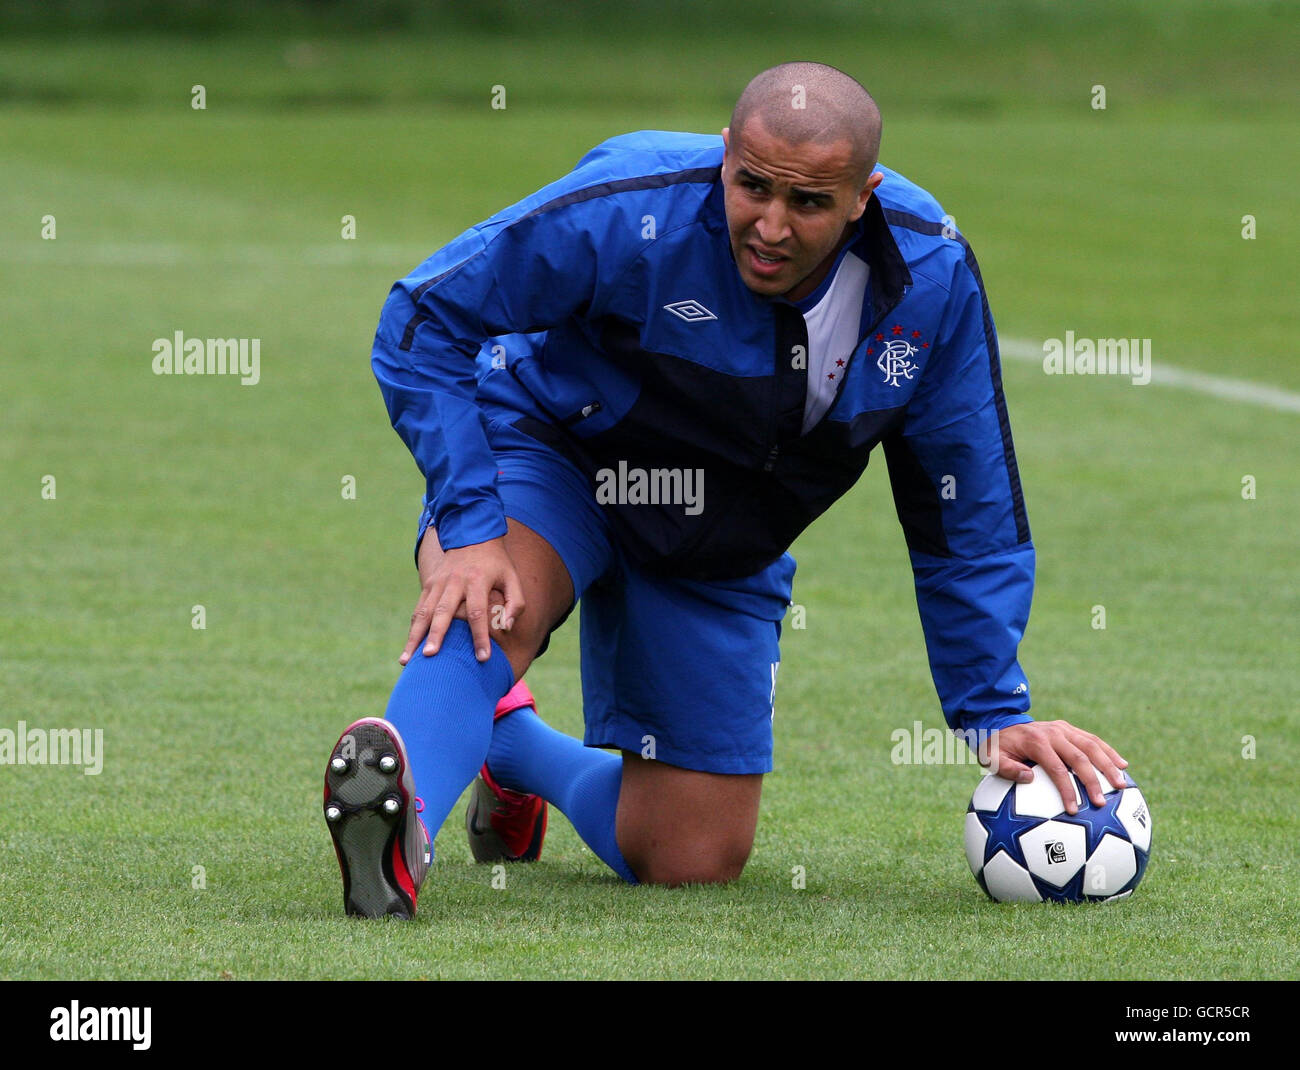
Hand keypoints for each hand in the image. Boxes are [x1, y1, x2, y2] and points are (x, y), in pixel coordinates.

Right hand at [399, 532, 525, 664]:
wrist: (472, 533)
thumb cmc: (496, 563)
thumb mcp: (513, 577)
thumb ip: (516, 603)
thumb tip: (507, 628)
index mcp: (478, 580)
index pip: (477, 612)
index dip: (480, 636)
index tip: (482, 658)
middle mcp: (455, 582)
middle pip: (443, 611)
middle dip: (436, 635)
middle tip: (431, 656)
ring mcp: (439, 582)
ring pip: (424, 612)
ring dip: (414, 636)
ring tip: (406, 660)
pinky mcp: (429, 584)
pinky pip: (419, 608)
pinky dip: (413, 628)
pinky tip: (408, 647)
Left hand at [987, 719, 1128, 813]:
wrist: (999, 722)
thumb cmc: (995, 747)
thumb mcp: (990, 758)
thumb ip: (1006, 768)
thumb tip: (1028, 778)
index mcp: (1036, 741)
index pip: (1057, 768)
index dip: (1067, 789)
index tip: (1074, 809)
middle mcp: (1053, 732)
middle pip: (1079, 757)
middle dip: (1092, 780)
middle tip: (1102, 802)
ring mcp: (1063, 729)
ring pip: (1091, 745)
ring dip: (1108, 765)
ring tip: (1121, 785)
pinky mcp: (1069, 729)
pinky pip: (1092, 740)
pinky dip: (1108, 751)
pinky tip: (1123, 765)